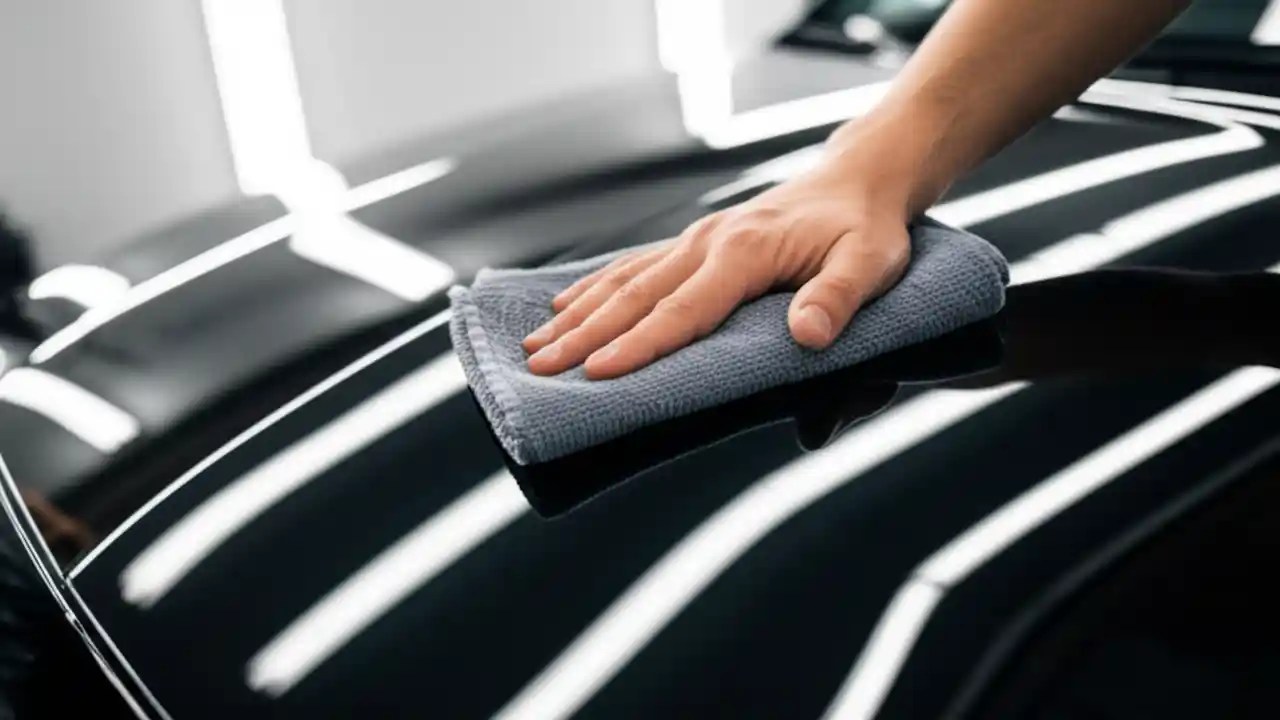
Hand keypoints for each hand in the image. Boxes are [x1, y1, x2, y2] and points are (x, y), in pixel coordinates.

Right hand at [521, 166, 911, 378]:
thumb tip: (807, 335)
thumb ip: (838, 298)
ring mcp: (695, 241)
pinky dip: (593, 287)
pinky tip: (565, 304)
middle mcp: (707, 243)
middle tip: (539, 367)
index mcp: (743, 253)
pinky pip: (633, 266)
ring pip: (623, 280)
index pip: (683, 309)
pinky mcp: (695, 243)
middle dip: (584, 335)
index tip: (596, 372)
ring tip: (534, 346)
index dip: (639, 344)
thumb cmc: (865, 229)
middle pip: (635, 296)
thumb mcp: (871, 263)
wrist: (858, 178)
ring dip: (577, 314)